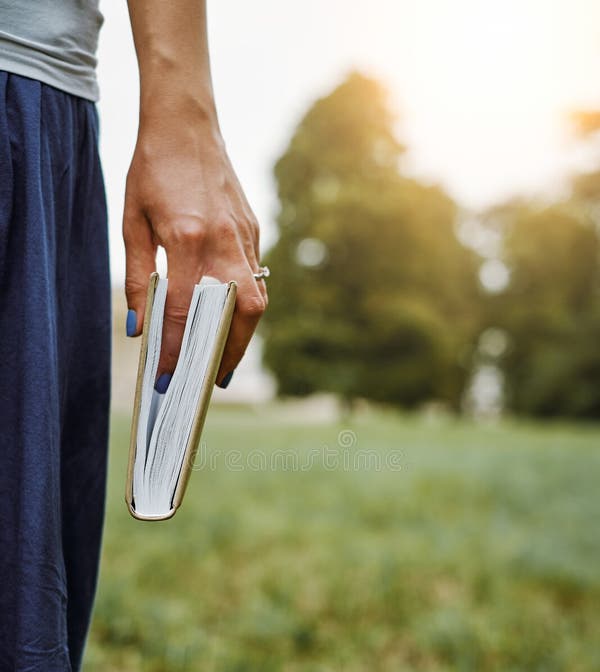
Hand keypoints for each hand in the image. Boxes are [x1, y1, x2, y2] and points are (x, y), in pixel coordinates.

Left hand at [122, 122, 267, 385]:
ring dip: (243, 337)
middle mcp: (222, 242)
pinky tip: (231, 321)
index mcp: (186, 239)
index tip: (165, 378)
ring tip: (224, 361)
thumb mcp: (132, 223)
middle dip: (225, 356)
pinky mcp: (254, 232)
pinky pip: (256, 280)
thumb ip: (139, 278)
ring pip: (255, 302)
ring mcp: (245, 238)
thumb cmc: (153, 170)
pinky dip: (246, 308)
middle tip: (210, 381)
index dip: (174, 351)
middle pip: (236, 316)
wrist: (187, 124)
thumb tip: (140, 328)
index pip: (183, 312)